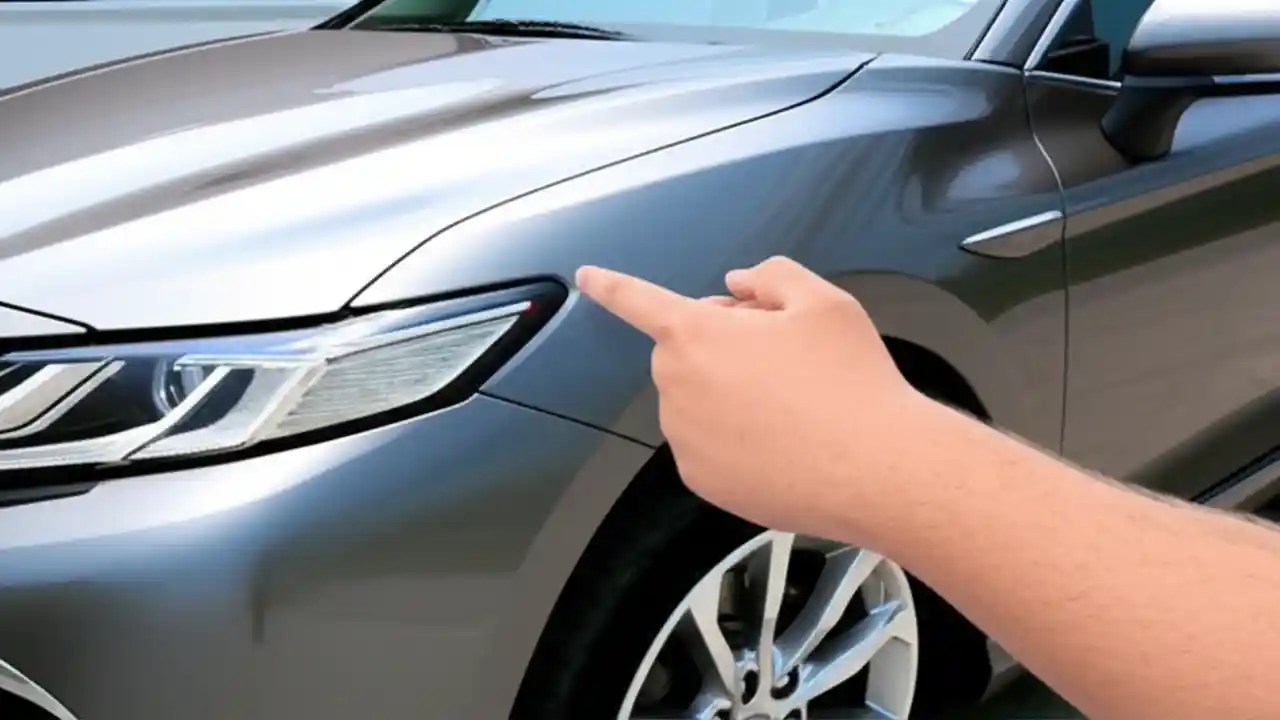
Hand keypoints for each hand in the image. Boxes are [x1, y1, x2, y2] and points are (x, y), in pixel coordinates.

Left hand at [576, 256, 936, 546]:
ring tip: (792, 404)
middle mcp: (677, 387)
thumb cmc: (850, 382)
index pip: (639, 300)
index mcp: (696, 334)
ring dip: (728, 393)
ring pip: (698, 400)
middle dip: (720, 345)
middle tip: (780, 356)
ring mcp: (685, 439)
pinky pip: (708, 445)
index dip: (610, 285)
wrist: (877, 470)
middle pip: (685, 352)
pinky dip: (736, 439)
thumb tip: (737, 286)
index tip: (585, 277)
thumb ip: (771, 277)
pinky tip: (784, 440)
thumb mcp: (822, 302)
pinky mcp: (702, 481)